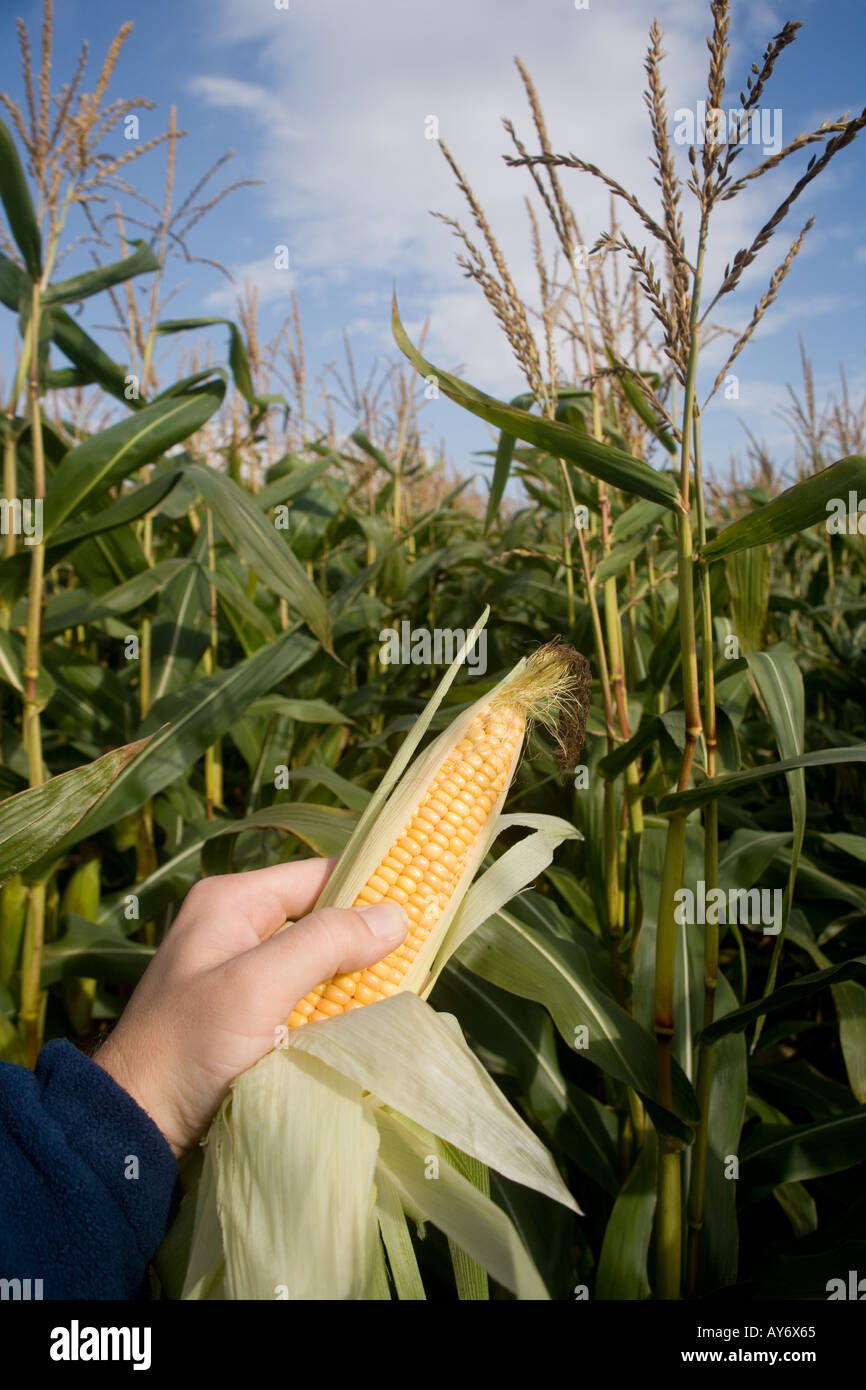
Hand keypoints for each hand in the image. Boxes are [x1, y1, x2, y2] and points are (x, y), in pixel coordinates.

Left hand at [93, 858, 407, 1158]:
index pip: (319, 875)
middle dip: (367, 941)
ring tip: (402, 992)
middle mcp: (236, 929)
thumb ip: (326, 943)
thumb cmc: (190, 1046)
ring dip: (354, 981)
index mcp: (231, 902)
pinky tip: (366, 1024)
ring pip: (318, 964)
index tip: (425, 905)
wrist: (133, 1126)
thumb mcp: (259, 984)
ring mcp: (240, 975)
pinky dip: (334, 1010)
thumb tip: (398, 915)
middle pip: (322, 920)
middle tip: (420, 958)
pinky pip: (305, 1000)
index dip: (370, 887)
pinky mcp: (246, 1018)